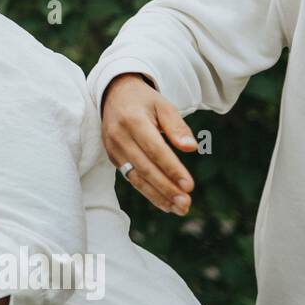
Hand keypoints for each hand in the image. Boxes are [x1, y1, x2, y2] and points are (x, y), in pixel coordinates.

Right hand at [100, 73, 196, 214]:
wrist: (114, 95)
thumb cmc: (144, 101)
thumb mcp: (163, 105)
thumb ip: (177, 126)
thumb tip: (191, 148)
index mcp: (133, 120)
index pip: (155, 149)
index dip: (172, 169)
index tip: (189, 186)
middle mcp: (119, 136)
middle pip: (145, 168)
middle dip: (166, 188)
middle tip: (186, 204)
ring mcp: (113, 149)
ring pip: (136, 178)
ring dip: (158, 196)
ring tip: (178, 209)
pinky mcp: (113, 158)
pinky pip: (131, 178)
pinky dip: (148, 192)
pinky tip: (165, 203)